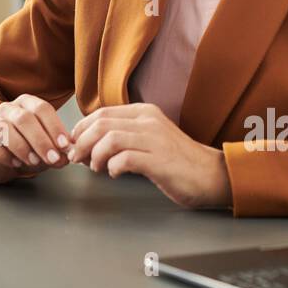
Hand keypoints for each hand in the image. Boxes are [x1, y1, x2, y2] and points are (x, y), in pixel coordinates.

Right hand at [0, 94, 71, 183]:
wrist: (2, 161)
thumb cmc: (28, 149)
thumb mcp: (46, 149)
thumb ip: (58, 150)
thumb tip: (68, 155)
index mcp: (27, 104)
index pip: (42, 108)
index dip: (54, 126)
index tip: (64, 145)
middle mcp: (9, 109)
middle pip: (24, 118)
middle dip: (41, 140)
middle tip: (52, 158)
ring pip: (6, 129)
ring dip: (23, 147)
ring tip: (34, 162)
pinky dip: (5, 155)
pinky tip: (16, 163)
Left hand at [66, 103, 231, 209]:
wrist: (212, 175)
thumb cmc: (177, 162)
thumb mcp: (149, 139)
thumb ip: (124, 136)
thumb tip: (88, 144)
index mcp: (144, 112)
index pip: (101, 113)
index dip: (81, 129)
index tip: (75, 145)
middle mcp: (148, 120)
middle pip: (101, 124)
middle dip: (82, 143)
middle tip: (77, 159)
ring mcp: (155, 139)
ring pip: (109, 139)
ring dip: (94, 156)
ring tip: (96, 168)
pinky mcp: (159, 160)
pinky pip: (124, 159)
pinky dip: (112, 167)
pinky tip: (114, 174)